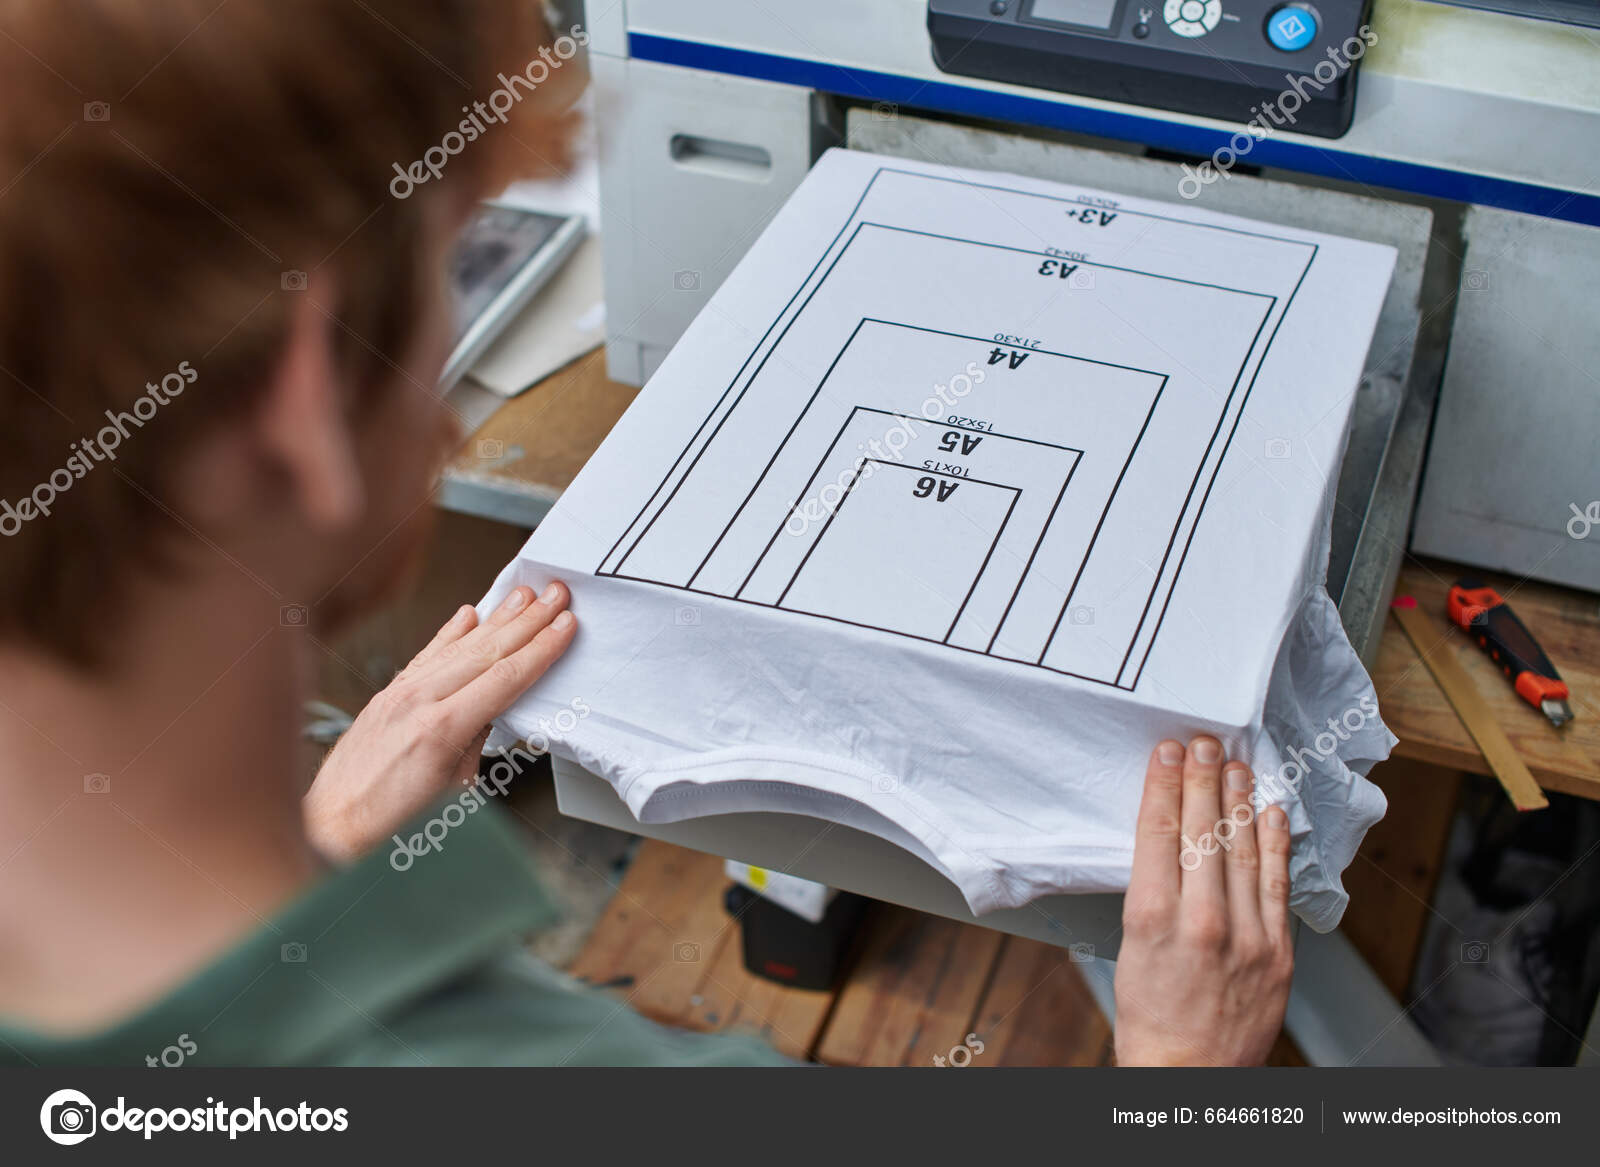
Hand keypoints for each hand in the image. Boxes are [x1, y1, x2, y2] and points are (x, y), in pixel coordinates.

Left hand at [303, 582, 575, 861]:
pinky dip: (450, 633)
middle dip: (527, 620)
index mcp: (442, 730)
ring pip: (457, 647)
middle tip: (554, 593)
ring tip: (522, 595)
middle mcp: (418, 702)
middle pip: (486, 651)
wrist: (332, 831)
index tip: (565, 625)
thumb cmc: (394, 826)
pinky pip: (426, 655)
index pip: (505, 678)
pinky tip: (467, 614)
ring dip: (496, 618)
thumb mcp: (456, 793)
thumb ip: (475, 744)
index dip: (540, 650)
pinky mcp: (385, 697)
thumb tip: (492, 711)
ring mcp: (398, 695)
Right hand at [1112, 736, 1293, 1065]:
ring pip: (1243, 851)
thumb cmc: (1150, 1016)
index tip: (1168, 754)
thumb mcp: (1131, 948)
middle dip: (1202, 780)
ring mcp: (1246, 937)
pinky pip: (1277, 886)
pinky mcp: (1277, 954)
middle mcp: (1202, 923)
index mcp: (1153, 920)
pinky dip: (1276, 844)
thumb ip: (1152, 894)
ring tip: (1236, 765)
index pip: (1159, 834)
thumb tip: (1168, 841)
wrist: (1190, 1075)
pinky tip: (1271, 813)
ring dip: (1239, 801)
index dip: (1164, 786)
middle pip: (1202, 833)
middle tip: (1203, 742)